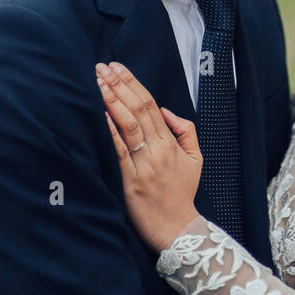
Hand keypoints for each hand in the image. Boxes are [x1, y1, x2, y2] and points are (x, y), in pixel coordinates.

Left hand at [97, 61, 201, 251]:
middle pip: (139, 109)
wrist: (177, 228)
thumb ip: (185, 130)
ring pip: (129, 125)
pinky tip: (99, 115)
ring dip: (113, 101)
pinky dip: (110, 131)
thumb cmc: (182, 193)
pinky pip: (119, 151)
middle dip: (119, 85)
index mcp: (171, 142)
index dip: (134, 84)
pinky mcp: (131, 180)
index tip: (117, 67)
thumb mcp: (196, 159)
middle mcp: (159, 150)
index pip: (151, 105)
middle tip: (102, 67)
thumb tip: (167, 110)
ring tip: (98, 82)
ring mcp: (144, 164)